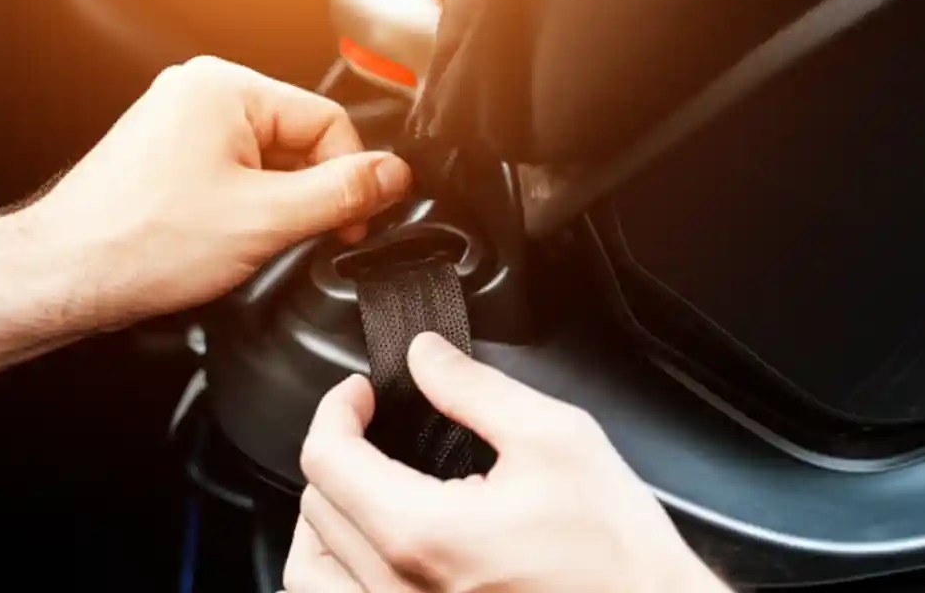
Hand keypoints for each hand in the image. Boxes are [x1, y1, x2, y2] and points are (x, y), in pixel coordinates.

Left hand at [15, 56, 410, 332]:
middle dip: (307, 193)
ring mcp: (178, 121)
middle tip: (299, 239)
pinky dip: (244, 207)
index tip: (353, 222)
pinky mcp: (166, 154)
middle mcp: (198, 92)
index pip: (328, 121)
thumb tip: (392, 175)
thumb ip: (342, 193)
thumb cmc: (139, 243)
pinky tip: (223, 239)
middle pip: (297, 139)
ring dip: (275, 204)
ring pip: (266, 161)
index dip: (350, 177)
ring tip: (246, 242)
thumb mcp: (266, 220)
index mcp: (224, 86)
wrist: (64, 275)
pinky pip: (232, 172)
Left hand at [285, 333, 727, 592]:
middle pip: (316, 506)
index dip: (337, 409)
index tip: (360, 394)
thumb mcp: (555, 439)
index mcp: (423, 532)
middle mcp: (398, 590)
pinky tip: (365, 548)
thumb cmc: (616, 553)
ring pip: (308, 570)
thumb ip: (474, 390)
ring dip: (322, 518)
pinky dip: (333, 573)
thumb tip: (424, 356)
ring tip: (357, 487)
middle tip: (370, 427)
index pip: (326, 458)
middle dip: (336, 451)